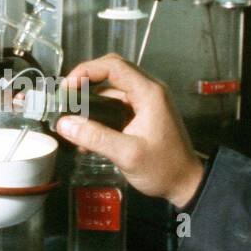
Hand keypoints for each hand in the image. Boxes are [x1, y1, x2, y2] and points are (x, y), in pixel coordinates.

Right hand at [55, 53, 205, 207]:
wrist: (185, 183)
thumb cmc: (163, 169)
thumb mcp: (126, 154)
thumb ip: (94, 137)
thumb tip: (65, 124)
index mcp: (149, 93)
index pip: (113, 66)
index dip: (86, 71)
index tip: (67, 88)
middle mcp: (149, 91)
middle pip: (112, 71)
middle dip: (86, 81)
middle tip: (67, 97)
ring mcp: (146, 102)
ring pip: (112, 89)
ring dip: (91, 101)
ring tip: (73, 119)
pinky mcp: (143, 113)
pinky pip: (117, 104)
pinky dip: (101, 113)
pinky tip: (88, 134)